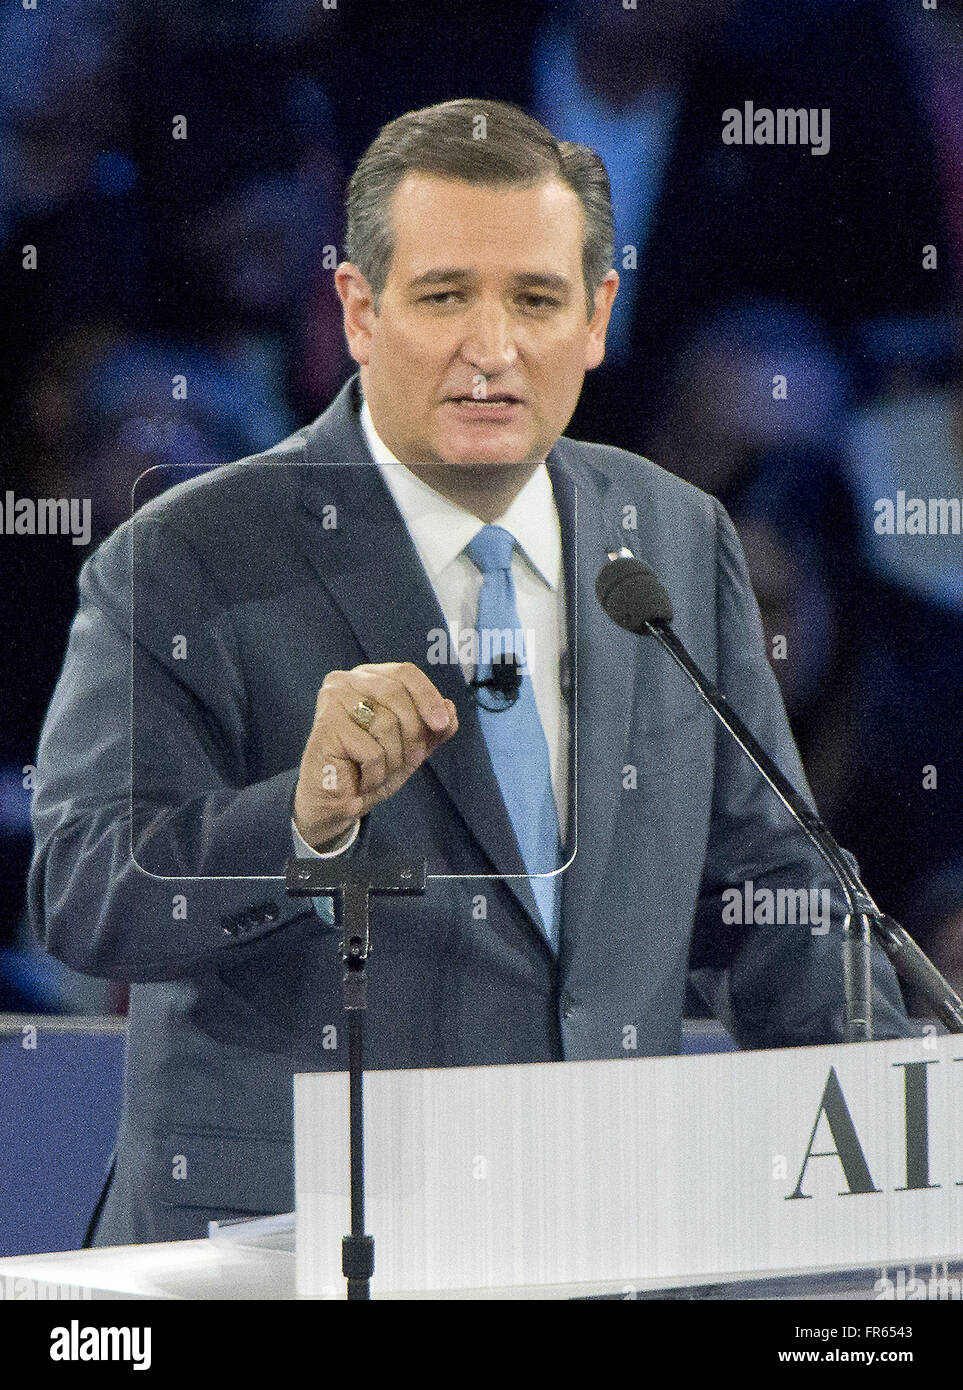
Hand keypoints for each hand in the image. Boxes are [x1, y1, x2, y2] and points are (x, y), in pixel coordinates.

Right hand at [293, 662, 457, 848]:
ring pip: (386, 723)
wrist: (339, 802)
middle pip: (397, 694)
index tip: (441, 724)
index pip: (405, 672)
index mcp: (368, 677)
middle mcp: (346, 681)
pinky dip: (376, 774)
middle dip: (413, 733)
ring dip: (393, 759)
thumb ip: (434, 727)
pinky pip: (372, 751)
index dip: (428, 696)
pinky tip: (363, 780)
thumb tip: (450, 707)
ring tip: (379, 772)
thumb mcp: (412, 746)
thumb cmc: (371, 769)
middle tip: (410, 760)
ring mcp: (333, 701)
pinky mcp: (326, 726)